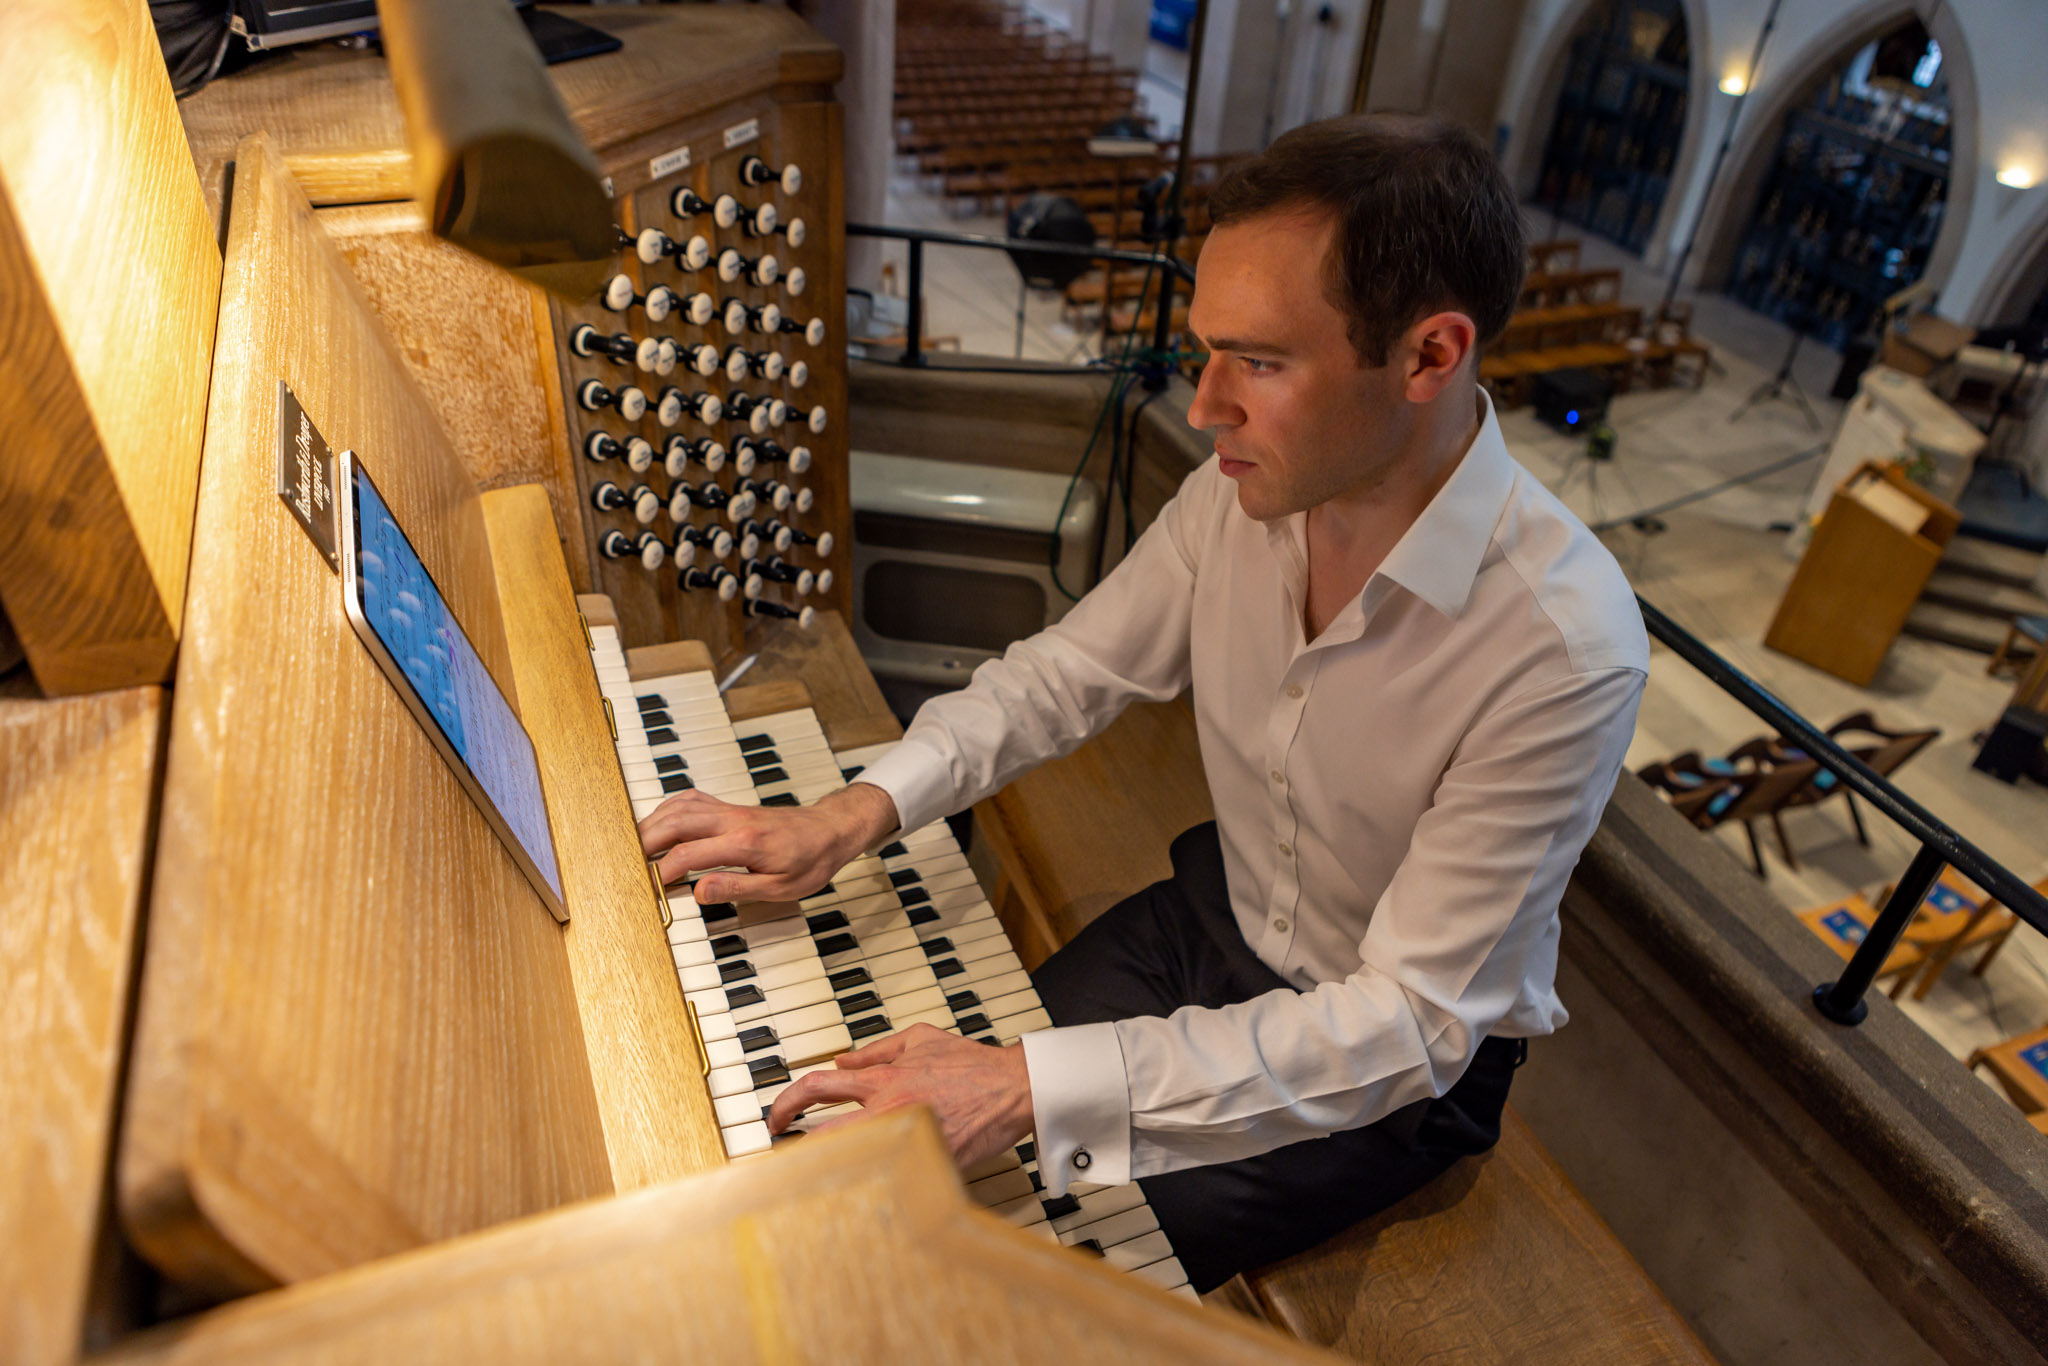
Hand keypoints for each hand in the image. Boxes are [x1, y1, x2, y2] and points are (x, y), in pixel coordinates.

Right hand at [638, 782, 898, 901]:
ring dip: (652, 824)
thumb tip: (699, 892)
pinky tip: (660, 825)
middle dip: (645, 842)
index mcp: (745, 843)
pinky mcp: (729, 807)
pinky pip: (691, 800)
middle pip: (676, 822)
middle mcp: (733, 820)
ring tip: (634, 847)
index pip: (689, 854)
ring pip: (679, 806)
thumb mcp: (780, 887)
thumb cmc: (810, 860)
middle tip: (625, 864)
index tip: (649, 888)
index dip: (663, 872)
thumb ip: (737, 888)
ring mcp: (729, 810)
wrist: (830, 831)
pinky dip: (668, 810)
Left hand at [765, 1023, 1033, 1171]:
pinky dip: (868, 1183)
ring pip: (850, 1160)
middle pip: (823, 1134)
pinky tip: (856, 1190)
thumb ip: (876, 1050)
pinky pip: (887, 1178)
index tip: (776, 1116)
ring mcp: (906, 1140)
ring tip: (810, 1176)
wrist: (1014, 1088)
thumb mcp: (919, 1038)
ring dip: (825, 1169)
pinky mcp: (926, 1162)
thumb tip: (842, 1061)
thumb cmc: (972, 1063)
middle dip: (793, 1148)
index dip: (787, 1102)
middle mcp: (889, 1110)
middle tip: (781, 1155)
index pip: (818, 1087)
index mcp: (884, 1079)